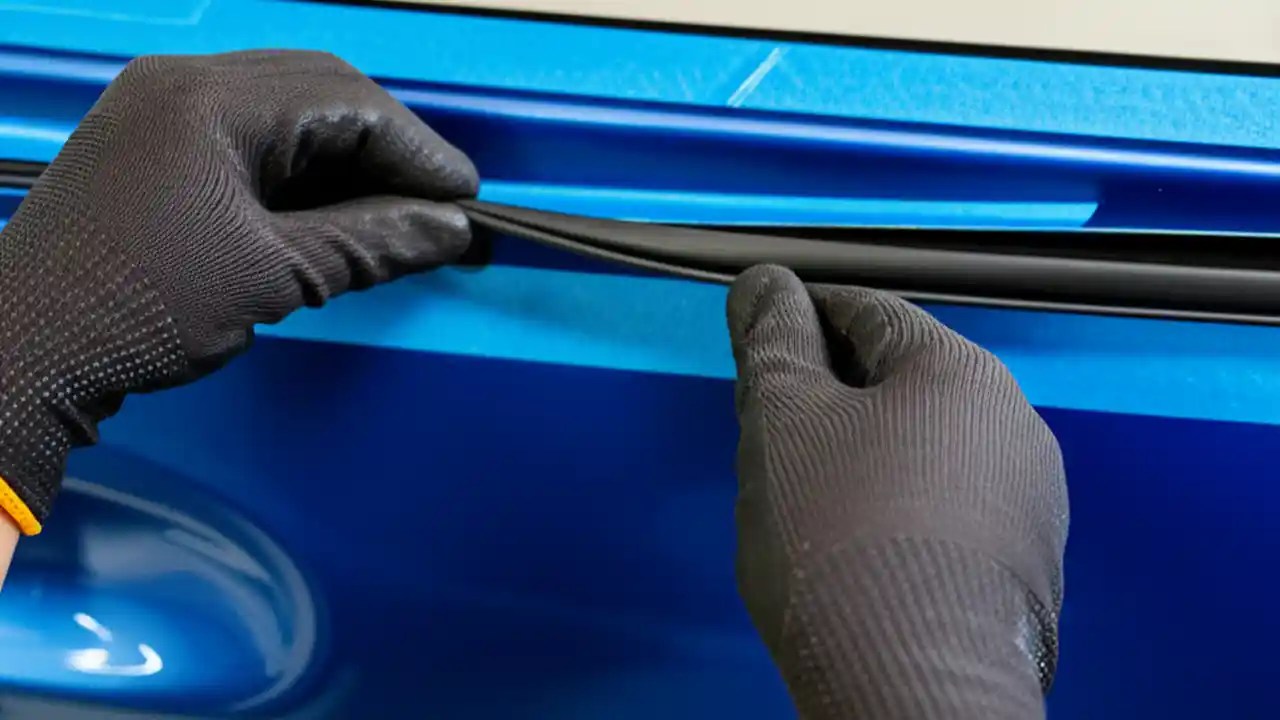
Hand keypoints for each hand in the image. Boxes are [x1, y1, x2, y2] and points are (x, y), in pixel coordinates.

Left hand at [0, 50, 476, 534]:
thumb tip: (449, 231)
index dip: (418, 150)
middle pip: (320, 92)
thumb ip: (372, 242)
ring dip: (344, 157)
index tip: (463, 197)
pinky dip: (297, 167)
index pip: (349, 102)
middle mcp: (182, 83)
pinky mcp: (149, 141)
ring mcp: (158, 106)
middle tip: (436, 203)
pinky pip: (246, 131)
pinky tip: (329, 209)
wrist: (25, 350)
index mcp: (211, 100)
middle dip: (387, 148)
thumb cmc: (138, 309)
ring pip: (285, 109)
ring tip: (391, 212)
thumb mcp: (275, 275)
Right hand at [726, 266, 1067, 719]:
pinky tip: (860, 547)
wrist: (912, 684)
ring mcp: (1030, 503)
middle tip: (770, 427)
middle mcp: (1014, 425)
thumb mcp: (783, 421)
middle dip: (832, 392)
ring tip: (808, 495)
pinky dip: (901, 509)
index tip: (758, 337)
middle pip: (904, 382)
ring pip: (929, 450)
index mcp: (961, 372)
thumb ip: (772, 342)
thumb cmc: (837, 534)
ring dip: (868, 453)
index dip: (803, 315)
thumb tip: (766, 282)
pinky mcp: (1025, 571)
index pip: (868, 310)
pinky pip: (949, 511)